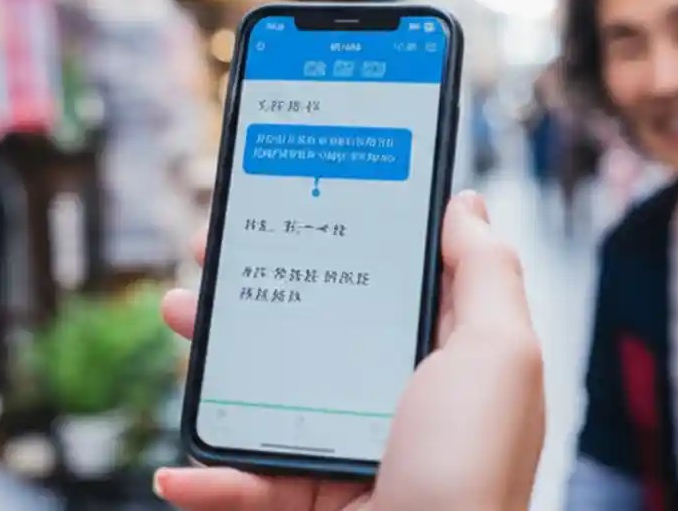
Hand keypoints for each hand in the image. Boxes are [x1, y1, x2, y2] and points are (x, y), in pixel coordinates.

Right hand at [154, 190, 544, 509]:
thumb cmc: (476, 471)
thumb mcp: (500, 355)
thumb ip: (487, 273)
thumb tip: (464, 205)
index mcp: (443, 357)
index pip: (386, 279)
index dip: (342, 234)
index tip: (296, 198)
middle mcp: (395, 399)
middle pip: (312, 325)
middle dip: (256, 283)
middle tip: (214, 248)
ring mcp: (348, 451)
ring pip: (265, 392)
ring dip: (212, 357)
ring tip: (178, 312)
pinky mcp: (310, 503)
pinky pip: (245, 483)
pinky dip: (206, 479)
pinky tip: (179, 471)